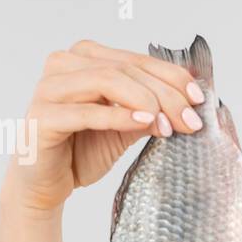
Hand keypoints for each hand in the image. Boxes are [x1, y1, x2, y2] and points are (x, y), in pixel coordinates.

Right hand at [2, 39, 207, 213]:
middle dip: (166, 95)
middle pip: (126, 69)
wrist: (45, 184)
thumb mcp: (127, 126)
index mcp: (85, 57)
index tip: (200, 99)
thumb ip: (151, 109)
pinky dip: (119, 116)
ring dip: (146, 102)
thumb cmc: (82, 150)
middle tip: (191, 121)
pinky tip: (145, 123)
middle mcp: (64, 63)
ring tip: (170, 126)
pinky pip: (86, 111)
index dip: (172, 76)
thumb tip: (192, 102)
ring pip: (107, 81)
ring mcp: (49, 87)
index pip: (137, 59)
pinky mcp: (41, 116)